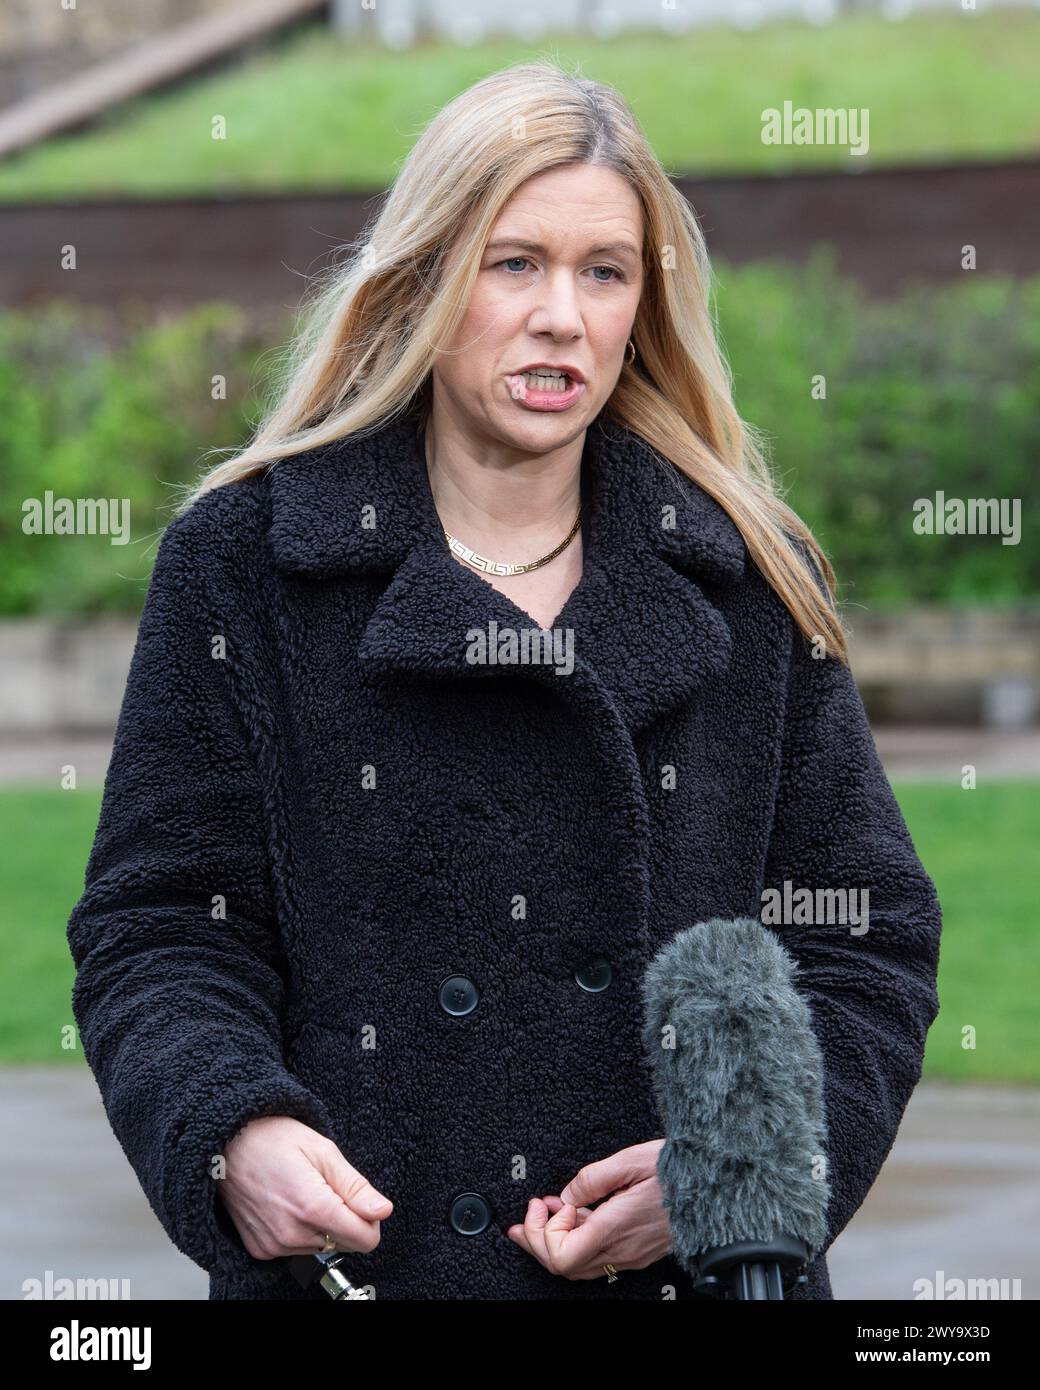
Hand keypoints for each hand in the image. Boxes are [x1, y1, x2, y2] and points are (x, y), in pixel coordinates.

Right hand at [216, 1115, 392, 1259]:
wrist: (226, 1143)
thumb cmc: (273, 1138)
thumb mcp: (323, 1151)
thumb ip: (356, 1187)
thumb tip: (383, 1210)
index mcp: (312, 1207)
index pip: (365, 1239)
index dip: (371, 1219)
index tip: (360, 1200)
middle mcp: (292, 1233)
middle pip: (344, 1243)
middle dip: (345, 1219)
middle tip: (324, 1186)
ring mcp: (273, 1245)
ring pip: (321, 1246)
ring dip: (321, 1225)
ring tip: (301, 1191)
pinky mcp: (260, 1250)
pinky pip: (296, 1248)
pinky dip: (299, 1230)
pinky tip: (286, 1203)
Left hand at [506, 1139, 671, 1279]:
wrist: (716, 1183)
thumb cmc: (678, 1170)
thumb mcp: (631, 1160)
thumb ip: (592, 1178)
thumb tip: (566, 1194)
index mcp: (615, 1228)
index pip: (562, 1256)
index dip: (545, 1233)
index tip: (546, 1204)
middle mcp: (621, 1249)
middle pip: (563, 1266)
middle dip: (537, 1241)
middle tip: (526, 1216)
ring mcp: (631, 1254)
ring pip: (579, 1266)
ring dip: (554, 1241)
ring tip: (544, 1212)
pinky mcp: (638, 1250)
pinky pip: (598, 1258)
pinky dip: (576, 1240)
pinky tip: (574, 1215)